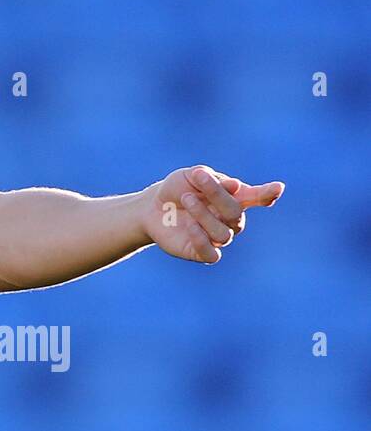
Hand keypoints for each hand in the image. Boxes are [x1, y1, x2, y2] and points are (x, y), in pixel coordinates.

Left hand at [140, 165, 283, 263]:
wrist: (152, 206)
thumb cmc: (178, 188)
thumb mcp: (191, 176)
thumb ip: (211, 179)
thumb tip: (236, 186)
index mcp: (234, 198)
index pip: (257, 197)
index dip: (267, 194)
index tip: (278, 187)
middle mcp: (230, 220)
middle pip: (235, 213)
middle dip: (217, 195)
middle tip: (199, 179)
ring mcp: (218, 237)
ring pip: (223, 233)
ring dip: (203, 214)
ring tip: (186, 199)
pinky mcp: (202, 253)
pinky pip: (212, 254)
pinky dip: (202, 240)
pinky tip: (190, 226)